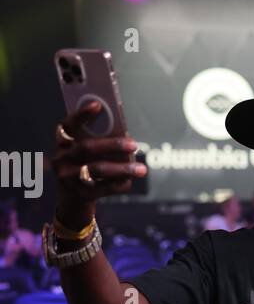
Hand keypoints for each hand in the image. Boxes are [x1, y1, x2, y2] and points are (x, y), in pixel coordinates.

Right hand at [51, 102, 146, 224]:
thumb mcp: (83, 152)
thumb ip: (96, 140)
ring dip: (122, 168)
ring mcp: (69, 178)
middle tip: (134, 144)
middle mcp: (62, 159)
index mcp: (62, 143)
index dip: (81, 114)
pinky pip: (104, 188)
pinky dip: (120, 183)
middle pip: (87, 148)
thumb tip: (123, 132)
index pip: (68, 125)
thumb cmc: (84, 165)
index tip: (98, 105)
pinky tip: (130, 180)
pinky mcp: (81, 194)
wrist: (72, 198)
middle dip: (112, 145)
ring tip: (141, 169)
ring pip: (98, 170)